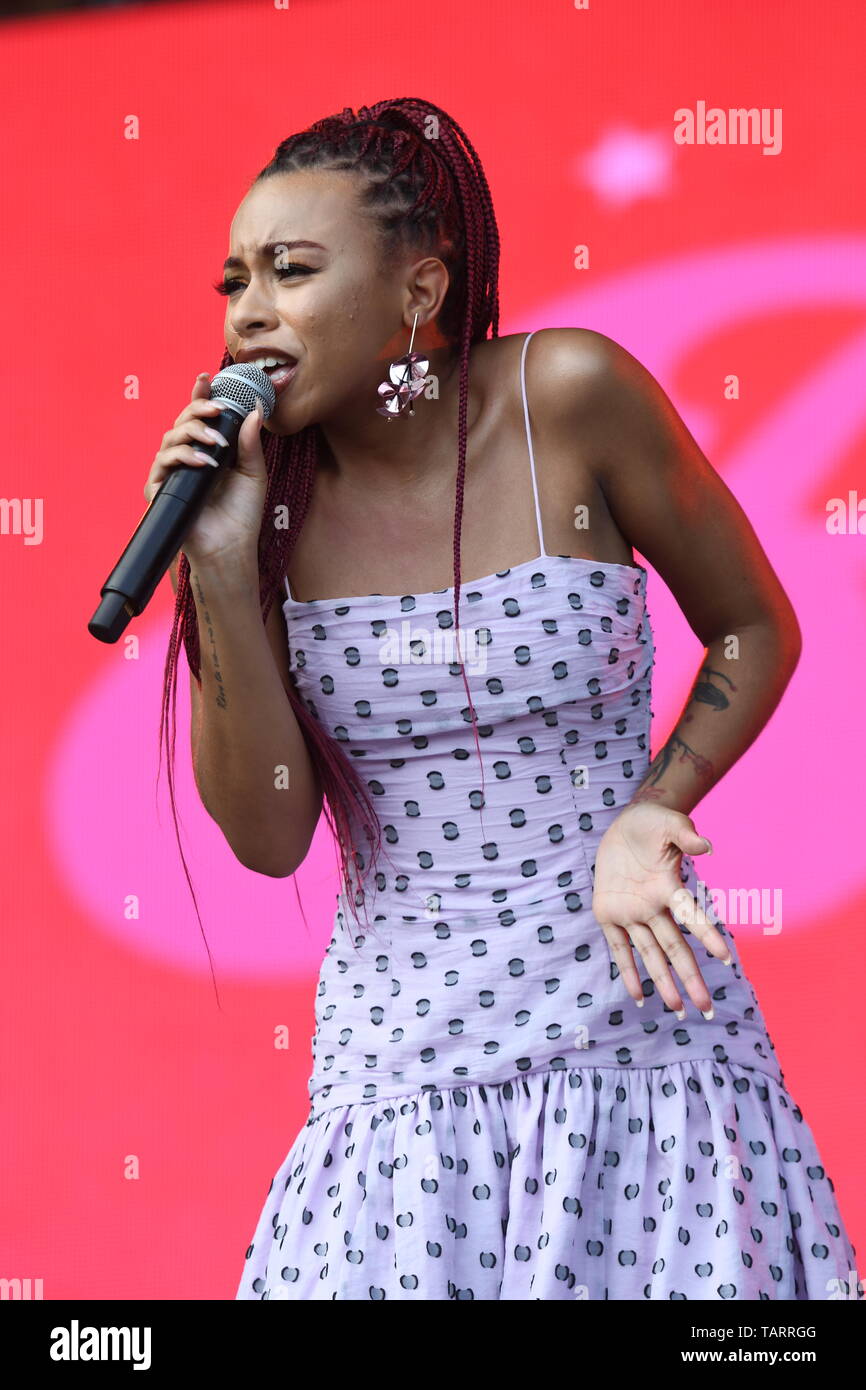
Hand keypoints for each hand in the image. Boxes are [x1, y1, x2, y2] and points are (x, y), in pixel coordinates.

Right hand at [144, 371, 269, 569]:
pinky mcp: (161, 490)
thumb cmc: (242, 514)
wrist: (231, 548)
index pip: (200, 417)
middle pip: (182, 421)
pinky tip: (202, 463)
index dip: (200, 396)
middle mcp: (187, 458)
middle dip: (198, 409)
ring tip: (216, 442)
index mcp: (208, 451)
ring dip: (193, 433)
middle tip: (218, 409)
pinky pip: (164, 464)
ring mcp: (172, 473)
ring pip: (171, 438)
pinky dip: (183, 458)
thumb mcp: (253, 473)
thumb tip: (255, 409)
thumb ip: (250, 442)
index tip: (207, 378)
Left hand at [590, 801, 731, 1014]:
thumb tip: (706, 846)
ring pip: (651, 954)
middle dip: (690, 977)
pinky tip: (638, 997)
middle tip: (706, 1007)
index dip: (708, 936)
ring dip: (663, 981)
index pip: (692, 916)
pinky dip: (628, 971)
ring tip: (677, 1010)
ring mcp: (632, 913)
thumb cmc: (654, 824)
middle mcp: (654, 907)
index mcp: (669, 887)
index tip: (726, 958)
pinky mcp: (608, 914)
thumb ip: (686, 835)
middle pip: (675, 947)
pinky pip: (619, 947)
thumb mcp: (670, 824)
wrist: (627, 825)